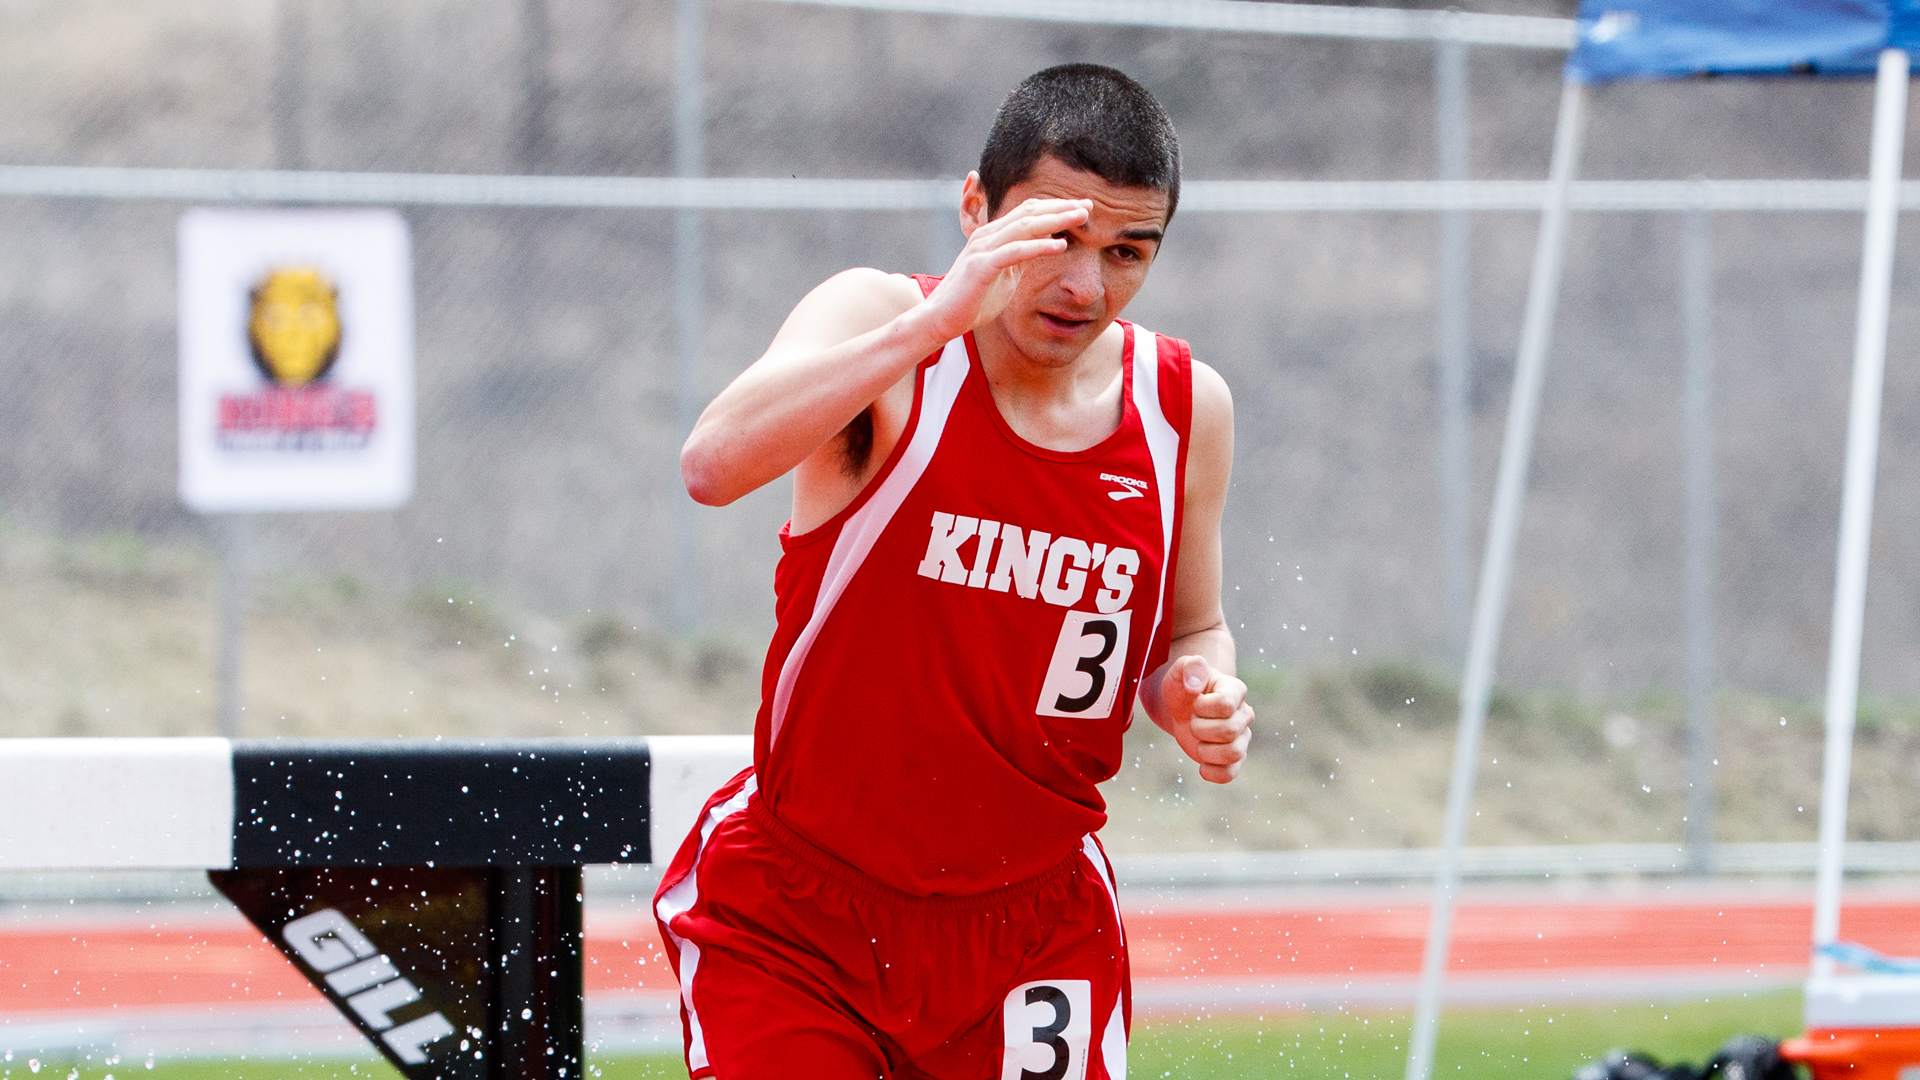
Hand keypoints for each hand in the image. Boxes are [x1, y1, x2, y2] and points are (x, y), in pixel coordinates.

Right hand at [917, 198, 1090, 339]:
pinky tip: (1060, 246)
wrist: (941, 319)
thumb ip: (1022, 258)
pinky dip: (1039, 247)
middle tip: (1089, 205)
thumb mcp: (1006, 276)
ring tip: (1081, 218)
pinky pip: (1015, 252)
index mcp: (993, 236)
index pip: (1028, 212)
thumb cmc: (972, 301)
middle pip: (1030, 212)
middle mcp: (988, 236)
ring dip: (1056, 220)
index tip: (1081, 208)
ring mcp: (983, 249)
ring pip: (1025, 226)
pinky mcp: (982, 267)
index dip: (1056, 208)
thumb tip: (1046, 244)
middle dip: (1061, 208)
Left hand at [1158, 655, 1253, 783]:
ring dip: (1206, 750)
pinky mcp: (1232, 758)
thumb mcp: (1181, 670)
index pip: (1226, 705)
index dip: (1203, 707)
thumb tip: (1194, 685)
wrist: (1182, 707)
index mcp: (1235, 691)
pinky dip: (1213, 773)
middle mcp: (1244, 714)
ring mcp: (1241, 738)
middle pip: (1229, 731)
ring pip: (1233, 754)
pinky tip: (1201, 765)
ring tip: (1197, 740)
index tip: (1195, 702)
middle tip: (1192, 720)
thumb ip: (1189, 666)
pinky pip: (1230, 773)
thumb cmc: (1184, 686)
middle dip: (1200, 728)